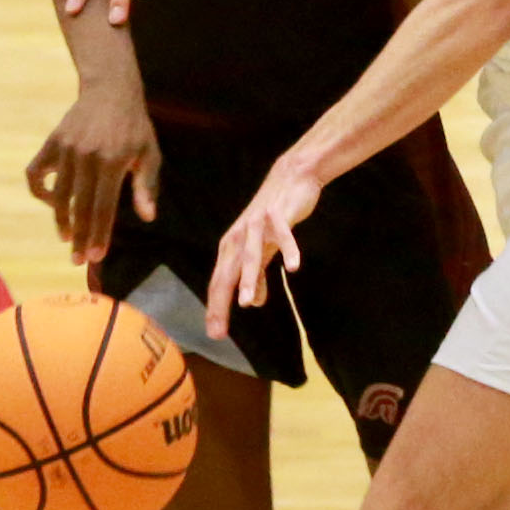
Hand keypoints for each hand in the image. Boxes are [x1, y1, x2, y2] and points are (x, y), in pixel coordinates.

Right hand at [26, 84, 162, 265]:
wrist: (110, 90)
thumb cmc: (134, 126)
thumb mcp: (149, 153)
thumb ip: (146, 186)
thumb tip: (148, 218)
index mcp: (114, 162)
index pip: (104, 208)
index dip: (99, 234)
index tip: (96, 257)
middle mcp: (87, 157)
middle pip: (80, 207)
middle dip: (79, 237)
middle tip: (78, 261)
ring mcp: (66, 149)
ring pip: (59, 194)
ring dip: (61, 220)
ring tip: (67, 238)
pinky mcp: (52, 142)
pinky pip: (37, 172)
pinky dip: (40, 190)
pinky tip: (51, 202)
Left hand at [204, 154, 323, 339]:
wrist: (290, 177)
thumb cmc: (274, 216)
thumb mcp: (263, 249)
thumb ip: (257, 275)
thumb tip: (254, 302)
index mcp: (232, 247)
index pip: (220, 282)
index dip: (216, 308)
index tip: (215, 333)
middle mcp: (239, 237)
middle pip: (228, 273)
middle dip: (222, 302)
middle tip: (220, 328)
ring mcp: (258, 225)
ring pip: (252, 255)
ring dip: (249, 278)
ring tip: (247, 303)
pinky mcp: (278, 215)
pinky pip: (283, 235)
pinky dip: (289, 249)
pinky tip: (293, 267)